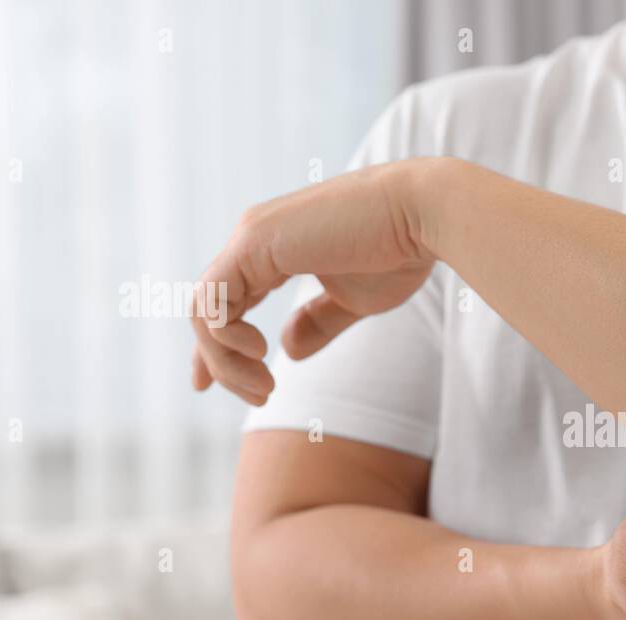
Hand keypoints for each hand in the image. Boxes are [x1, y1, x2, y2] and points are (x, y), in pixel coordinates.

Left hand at [188, 159, 446, 403]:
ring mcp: (250, 237)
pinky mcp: (254, 242)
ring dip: (225, 360)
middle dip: (223, 365)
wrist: (421, 215)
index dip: (216, 349)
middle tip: (261, 397)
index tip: (217, 386)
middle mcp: (253, 239)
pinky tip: (260, 353)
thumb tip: (287, 350)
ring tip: (264, 387)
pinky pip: (213, 299)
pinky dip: (225, 334)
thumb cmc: (397, 254)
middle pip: (208, 312)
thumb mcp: (352, 301)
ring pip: (204, 311)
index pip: (224, 302)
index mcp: (273, 251)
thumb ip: (317, 322)